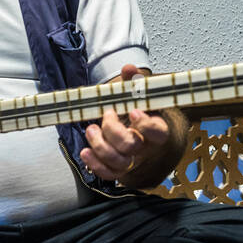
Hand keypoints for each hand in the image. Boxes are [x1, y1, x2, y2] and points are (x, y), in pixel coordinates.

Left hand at [79, 64, 171, 183]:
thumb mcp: (141, 95)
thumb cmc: (142, 112)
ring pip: (118, 162)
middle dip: (113, 129)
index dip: (144, 125)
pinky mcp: (119, 169)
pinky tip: (85, 151)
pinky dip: (94, 164)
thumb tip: (128, 68)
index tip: (133, 111)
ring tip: (91, 129)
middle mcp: (146, 148)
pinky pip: (108, 174)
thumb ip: (134, 81)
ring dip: (99, 145)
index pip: (157, 132)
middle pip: (131, 146)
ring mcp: (133, 160)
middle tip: (108, 114)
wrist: (143, 132)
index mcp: (157, 129)